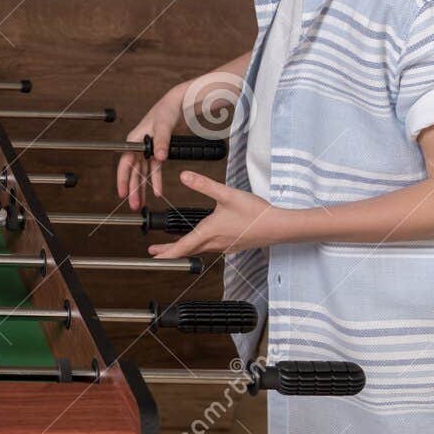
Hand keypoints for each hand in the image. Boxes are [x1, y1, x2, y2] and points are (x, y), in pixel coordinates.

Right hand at [115, 83, 186, 208]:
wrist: (180, 104)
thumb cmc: (167, 110)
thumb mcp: (164, 126)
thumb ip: (162, 142)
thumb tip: (159, 157)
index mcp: (134, 140)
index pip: (125, 163)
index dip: (123, 179)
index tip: (122, 193)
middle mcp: (139, 146)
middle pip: (133, 172)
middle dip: (132, 189)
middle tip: (133, 205)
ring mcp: (149, 150)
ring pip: (142, 173)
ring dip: (142, 188)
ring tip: (141, 203)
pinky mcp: (159, 151)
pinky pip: (154, 170)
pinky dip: (155, 181)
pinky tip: (157, 192)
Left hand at [147, 170, 288, 257]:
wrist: (279, 227)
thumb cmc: (255, 213)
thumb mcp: (227, 194)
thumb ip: (204, 185)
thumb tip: (184, 176)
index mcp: (210, 232)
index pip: (183, 246)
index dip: (167, 252)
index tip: (154, 257)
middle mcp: (216, 243)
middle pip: (189, 250)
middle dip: (171, 251)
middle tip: (155, 253)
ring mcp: (225, 246)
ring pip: (200, 250)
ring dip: (186, 249)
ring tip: (174, 246)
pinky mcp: (233, 245)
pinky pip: (212, 248)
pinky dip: (200, 247)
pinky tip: (202, 241)